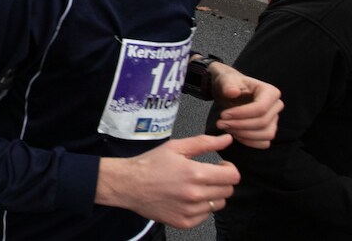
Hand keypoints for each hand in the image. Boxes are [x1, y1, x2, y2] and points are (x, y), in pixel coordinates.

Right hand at [96, 134, 239, 229]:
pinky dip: (200, 208)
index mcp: (195, 173)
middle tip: (205, 176)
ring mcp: (190, 211)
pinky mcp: (184, 222)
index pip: (233, 176)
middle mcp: (194, 194)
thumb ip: (204, 143)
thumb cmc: (150, 164)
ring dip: (211, 195)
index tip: (220, 167)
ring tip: (194, 188)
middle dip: (220, 181)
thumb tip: (226, 139)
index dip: (229, 169)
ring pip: (218, 204)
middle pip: (228, 191)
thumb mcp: (175, 147)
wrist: (128, 184)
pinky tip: (186, 199)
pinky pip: (205, 216)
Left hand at [209, 62, 282, 149]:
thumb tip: (232, 92)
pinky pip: (264, 142)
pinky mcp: (269, 130)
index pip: (260, 108)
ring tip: (227, 128)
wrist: (230, 91)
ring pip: (266, 134)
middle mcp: (276, 106)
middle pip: (262, 122)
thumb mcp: (226, 80)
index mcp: (270, 92)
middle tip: (220, 123)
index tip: (223, 115)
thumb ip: (228, 85)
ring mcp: (274, 119)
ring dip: (244, 135)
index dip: (241, 114)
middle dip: (240, 125)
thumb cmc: (230, 84)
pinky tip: (235, 134)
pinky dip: (249, 141)